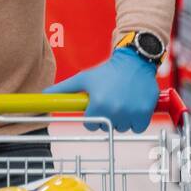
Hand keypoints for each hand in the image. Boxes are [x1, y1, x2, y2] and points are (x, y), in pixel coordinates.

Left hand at [44, 48, 158, 132]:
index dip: (93, 114)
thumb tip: (45, 94)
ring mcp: (131, 113)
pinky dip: (137, 120)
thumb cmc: (107, 71)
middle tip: (112, 100)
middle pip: (107, 127)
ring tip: (123, 101)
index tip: (98, 104)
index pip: (91, 124)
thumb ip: (64, 89)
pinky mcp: (145, 113)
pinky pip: (138, 127)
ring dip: (123, 119)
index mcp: (98, 104)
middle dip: (108, 117)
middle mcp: (115, 110)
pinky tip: (133, 105)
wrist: (134, 62)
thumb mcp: (84, 78)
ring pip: (123, 128)